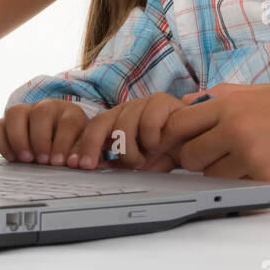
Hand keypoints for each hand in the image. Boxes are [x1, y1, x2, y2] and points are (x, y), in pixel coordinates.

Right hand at [0, 99, 88, 164]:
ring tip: (26, 159)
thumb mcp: (81, 150)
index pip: (68, 122)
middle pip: (41, 112)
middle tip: (42, 161)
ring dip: (19, 138)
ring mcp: (26, 112)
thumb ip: (78, 155)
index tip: (59, 162)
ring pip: (15, 113)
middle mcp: (47, 107)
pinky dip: (1, 142)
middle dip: (40, 139)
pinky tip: (12, 158)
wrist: (58, 141)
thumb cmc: (72, 146)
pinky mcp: (8, 122)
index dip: (63, 143)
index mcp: (70, 113)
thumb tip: (74, 163)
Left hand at [68, 93, 198, 170]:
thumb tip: (90, 169)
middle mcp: (127, 109)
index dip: (82, 146)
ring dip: (130, 150)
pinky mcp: (163, 101)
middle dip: (91, 145)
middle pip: (100, 122)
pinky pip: (149, 120)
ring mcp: (144, 103)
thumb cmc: (165, 152)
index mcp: (117, 121)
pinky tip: (157, 145)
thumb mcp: (135, 162)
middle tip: (90, 165)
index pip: (91, 128)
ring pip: (123, 125)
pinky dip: (151, 138)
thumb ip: (114, 163)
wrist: (195, 142)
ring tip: (142, 159)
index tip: (74, 165)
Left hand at [151, 83, 269, 192]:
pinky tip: (267, 170)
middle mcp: (236, 128)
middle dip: (198, 159)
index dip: (177, 136)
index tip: (185, 142)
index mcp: (231, 104)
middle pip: (189, 155)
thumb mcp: (262, 91)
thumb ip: (223, 96)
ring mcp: (252, 155)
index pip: (178, 124)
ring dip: (222, 174)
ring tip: (249, 161)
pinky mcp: (268, 180)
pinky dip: (246, 184)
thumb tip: (188, 103)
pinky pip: (239, 189)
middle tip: (219, 156)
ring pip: (211, 177)